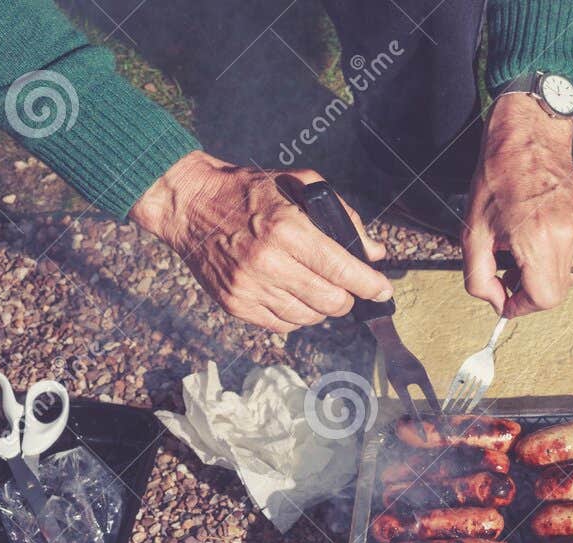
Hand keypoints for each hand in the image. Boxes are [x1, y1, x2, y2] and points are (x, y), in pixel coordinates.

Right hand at [130, 151, 391, 333]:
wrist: (188, 205)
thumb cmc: (248, 193)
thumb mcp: (298, 187)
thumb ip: (342, 216)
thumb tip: (374, 251)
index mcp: (286, 230)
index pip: (342, 271)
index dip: (370, 285)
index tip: (384, 291)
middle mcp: (268, 263)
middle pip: (332, 302)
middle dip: (348, 297)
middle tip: (345, 286)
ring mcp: (249, 287)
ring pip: (311, 318)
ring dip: (322, 307)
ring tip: (314, 285)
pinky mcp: (235, 305)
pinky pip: (284, 325)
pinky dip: (297, 315)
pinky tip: (291, 293)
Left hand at [463, 93, 572, 315]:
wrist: (528, 139)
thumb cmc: (496, 180)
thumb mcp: (473, 231)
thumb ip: (478, 277)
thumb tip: (498, 304)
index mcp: (537, 238)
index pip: (544, 299)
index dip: (523, 306)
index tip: (509, 302)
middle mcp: (568, 234)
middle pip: (558, 291)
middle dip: (532, 288)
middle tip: (511, 271)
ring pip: (570, 274)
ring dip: (547, 270)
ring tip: (526, 246)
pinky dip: (560, 251)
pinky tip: (544, 229)